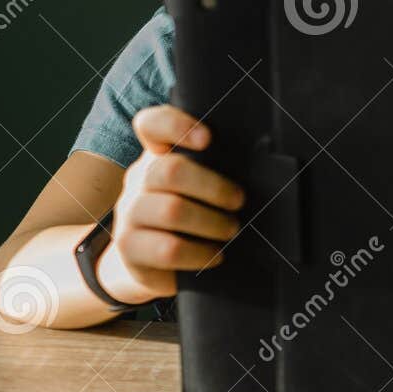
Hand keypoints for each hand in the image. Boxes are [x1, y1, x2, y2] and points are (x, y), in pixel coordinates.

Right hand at [96, 105, 245, 303]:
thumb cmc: (194, 220)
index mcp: (158, 157)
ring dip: (212, 222)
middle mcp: (139, 180)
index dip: (176, 126)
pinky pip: (168, 249)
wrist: (155, 266)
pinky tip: (216, 255)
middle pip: (170, 170)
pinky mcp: (131, 248)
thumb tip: (263, 167)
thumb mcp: (203, 190)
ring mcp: (129, 214)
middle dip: (214, 187)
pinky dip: (200, 253)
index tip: (208, 139)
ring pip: (171, 210)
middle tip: (239, 202)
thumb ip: (219, 171)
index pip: (152, 125)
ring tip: (231, 230)